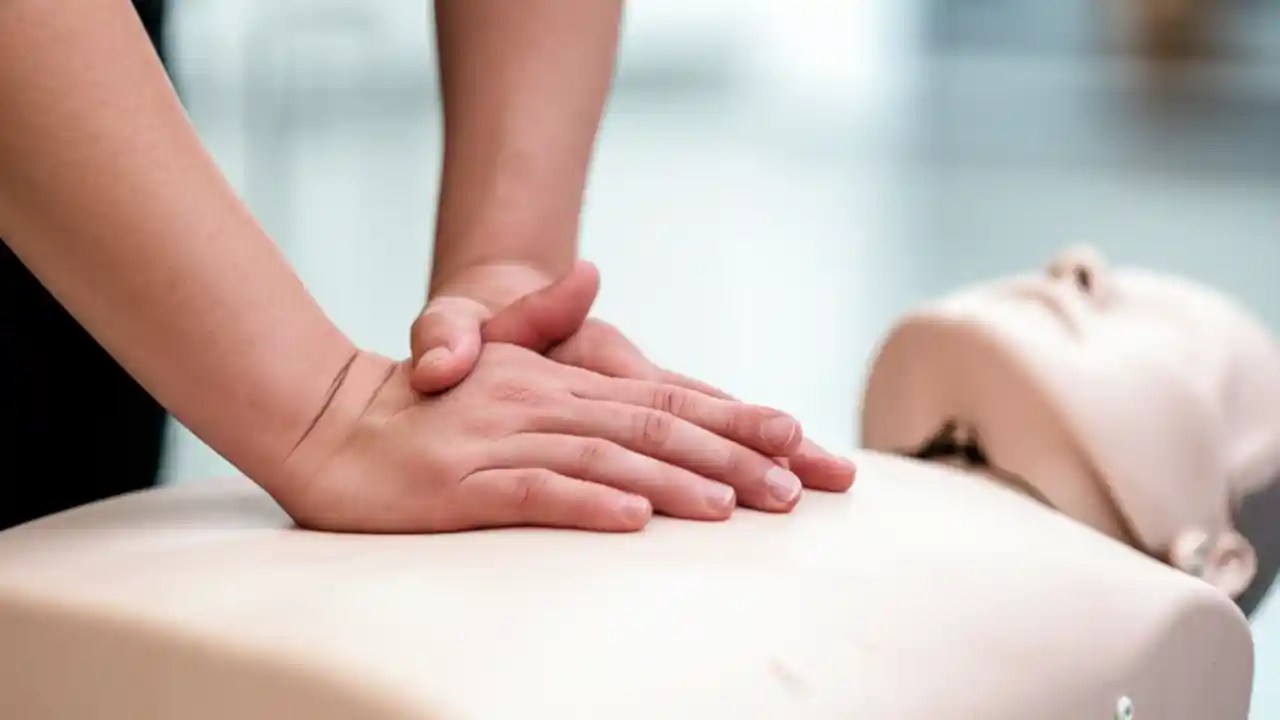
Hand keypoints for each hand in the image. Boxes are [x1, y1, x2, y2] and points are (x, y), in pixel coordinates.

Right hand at [277, 344, 807, 532]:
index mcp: (559, 382)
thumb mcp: (489, 351)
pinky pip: (532, 493)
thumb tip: (592, 272)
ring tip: (726, 508)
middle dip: (726, 458)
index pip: (662, 400)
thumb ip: (544, 317)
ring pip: (603, 460)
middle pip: (649, 429)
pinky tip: (630, 520)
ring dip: (669, 483)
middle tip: (790, 488)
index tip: (792, 438)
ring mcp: (501, 442)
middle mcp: (541, 406)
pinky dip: (586, 503)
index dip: (729, 420)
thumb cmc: (418, 398)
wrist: (328, 418)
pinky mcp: (460, 484)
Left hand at [410, 262, 856, 492]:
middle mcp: (630, 373)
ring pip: (719, 420)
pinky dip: (746, 450)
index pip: (668, 396)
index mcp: (594, 355)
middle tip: (835, 478)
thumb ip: (448, 338)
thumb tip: (442, 362)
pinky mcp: (641, 402)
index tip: (776, 445)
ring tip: (839, 478)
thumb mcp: (447, 324)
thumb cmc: (465, 324)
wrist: (483, 306)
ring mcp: (640, 389)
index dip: (722, 425)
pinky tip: (788, 474)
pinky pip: (702, 429)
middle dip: (775, 445)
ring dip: (777, 450)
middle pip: (713, 409)